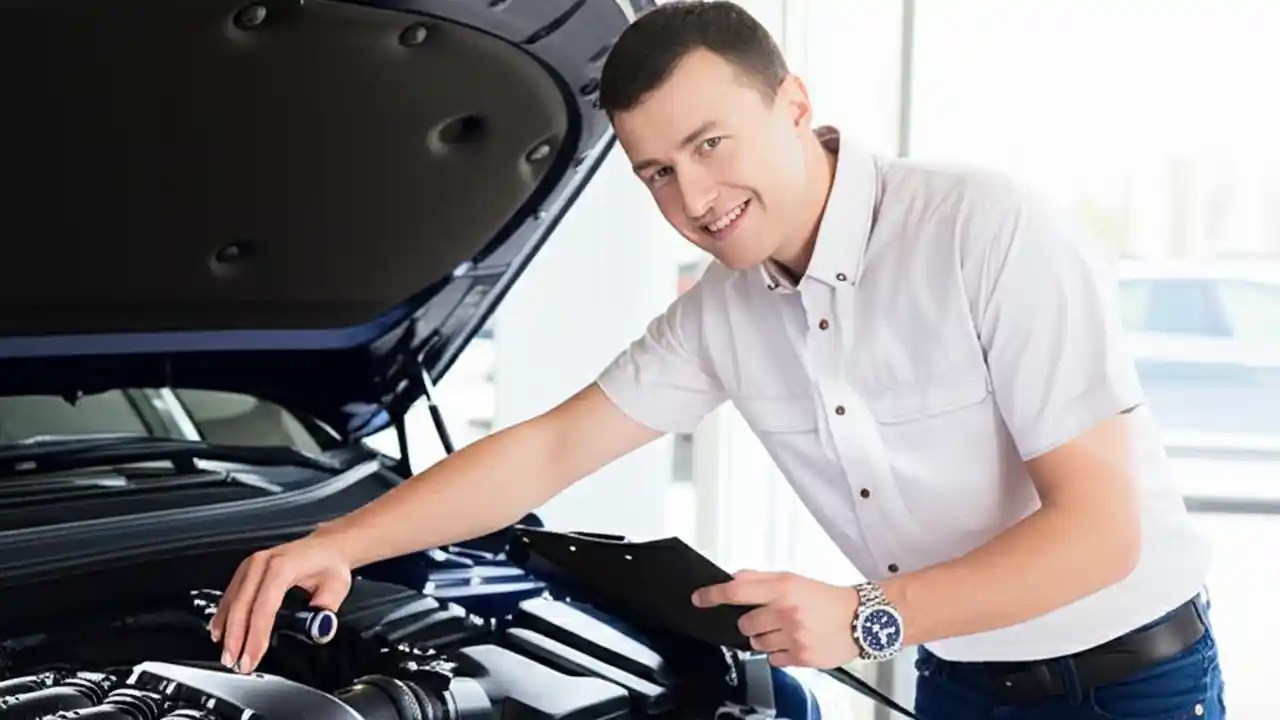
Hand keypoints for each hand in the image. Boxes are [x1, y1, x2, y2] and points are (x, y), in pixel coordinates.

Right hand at [208, 534, 351, 673]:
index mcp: (283, 566)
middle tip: (236, 663)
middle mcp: (262, 563)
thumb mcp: (336, 587)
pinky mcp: (246, 570)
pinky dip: (223, 616)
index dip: (256, 636)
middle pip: (242, 606)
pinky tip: (220, 632)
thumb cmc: (329, 564)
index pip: (264, 607)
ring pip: (232, 601)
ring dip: (227, 631)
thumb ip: (325, 611)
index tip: (252, 658)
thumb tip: (316, 630)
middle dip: (236, 639)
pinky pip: (229, 595)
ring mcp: (251, 565)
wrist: (326, 547)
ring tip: (229, 655)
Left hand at [691, 570, 859, 667]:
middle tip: (772, 619)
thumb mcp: (792, 579)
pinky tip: (795, 642)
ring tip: (788, 630)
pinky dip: (780, 653)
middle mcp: (786, 611)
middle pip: (745, 624)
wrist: (861, 619)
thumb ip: (760, 579)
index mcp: (782, 588)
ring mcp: (793, 636)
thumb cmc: (826, 599)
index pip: (737, 590)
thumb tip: (733, 579)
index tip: (698, 598)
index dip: (713, 595)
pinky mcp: (800, 657)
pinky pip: (773, 659)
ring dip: (766, 639)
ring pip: (757, 643)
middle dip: (752, 623)